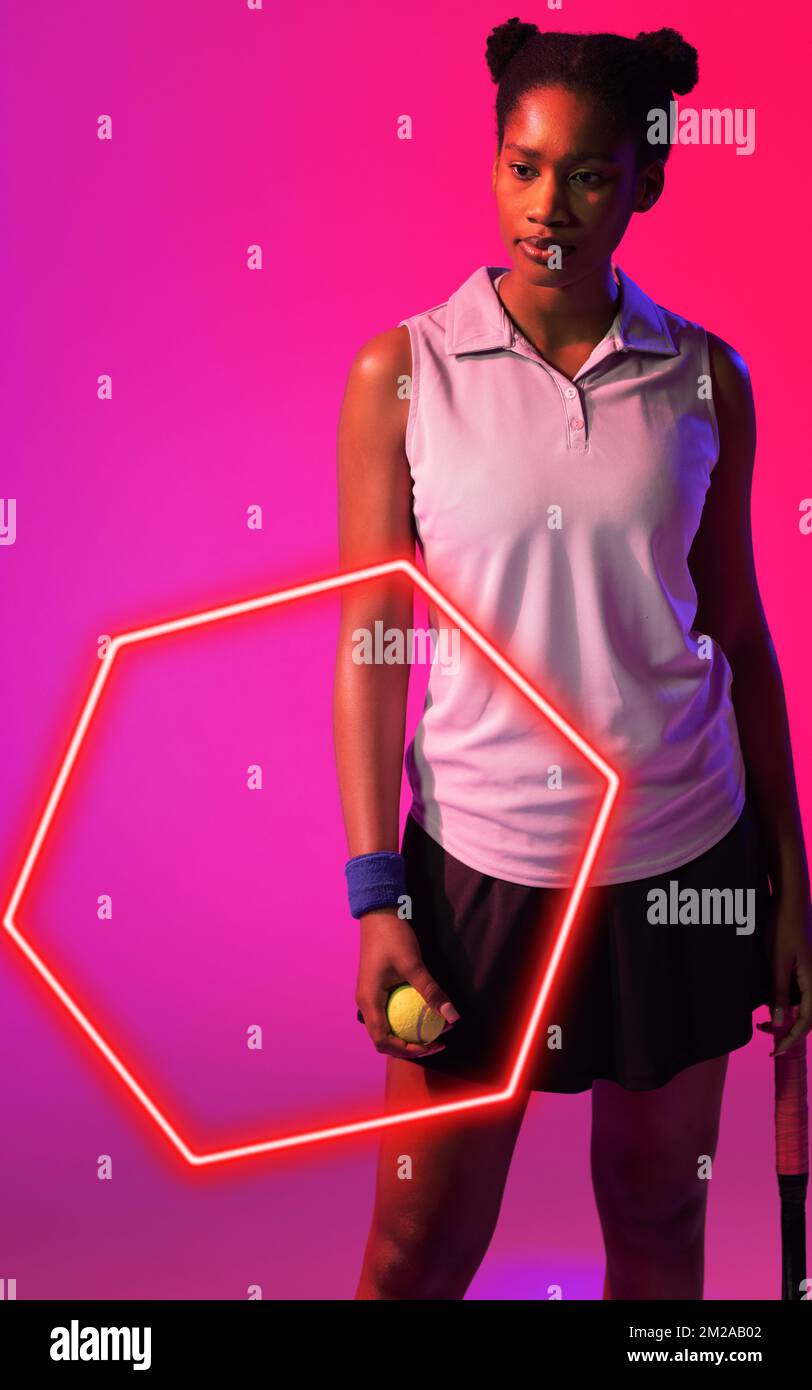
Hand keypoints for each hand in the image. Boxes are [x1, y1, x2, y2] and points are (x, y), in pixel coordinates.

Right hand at [355, 910, 460, 1059]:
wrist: (378, 914)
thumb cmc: (392, 937)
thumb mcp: (414, 965)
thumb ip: (431, 992)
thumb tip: (453, 1017)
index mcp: (368, 1001)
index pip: (382, 1040)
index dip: (406, 1050)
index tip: (430, 1046)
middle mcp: (366, 1003)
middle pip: (383, 1039)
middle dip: (408, 1047)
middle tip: (435, 1043)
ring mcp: (370, 997)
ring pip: (385, 1028)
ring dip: (406, 1035)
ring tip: (431, 1033)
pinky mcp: (376, 990)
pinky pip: (388, 1014)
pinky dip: (405, 1021)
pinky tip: (424, 1015)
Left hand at [755, 888, 811, 1056]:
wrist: (791, 900)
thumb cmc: (783, 927)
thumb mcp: (777, 961)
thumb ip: (779, 992)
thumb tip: (780, 1021)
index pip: (806, 1022)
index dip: (791, 1039)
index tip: (775, 1052)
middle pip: (808, 1019)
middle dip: (789, 1034)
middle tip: (768, 1043)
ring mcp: (811, 975)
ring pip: (804, 1007)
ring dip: (788, 1020)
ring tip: (765, 1026)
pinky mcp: (805, 968)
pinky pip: (800, 995)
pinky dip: (788, 1006)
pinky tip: (773, 1006)